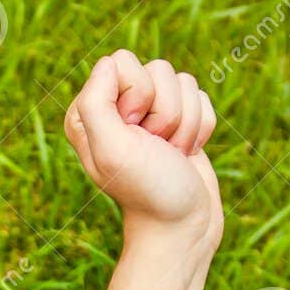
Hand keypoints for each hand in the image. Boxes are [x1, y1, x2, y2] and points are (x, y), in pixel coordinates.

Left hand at [64, 51, 221, 254]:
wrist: (181, 227)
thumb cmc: (146, 191)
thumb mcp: (112, 149)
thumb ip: (97, 103)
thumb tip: (109, 63)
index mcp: (88, 112)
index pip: (120, 62)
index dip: (136, 94)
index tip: (133, 133)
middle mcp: (116, 108)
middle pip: (157, 68)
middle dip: (164, 110)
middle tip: (154, 147)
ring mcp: (149, 114)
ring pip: (183, 81)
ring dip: (184, 123)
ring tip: (169, 154)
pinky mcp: (179, 121)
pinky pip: (201, 97)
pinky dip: (200, 128)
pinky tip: (185, 154)